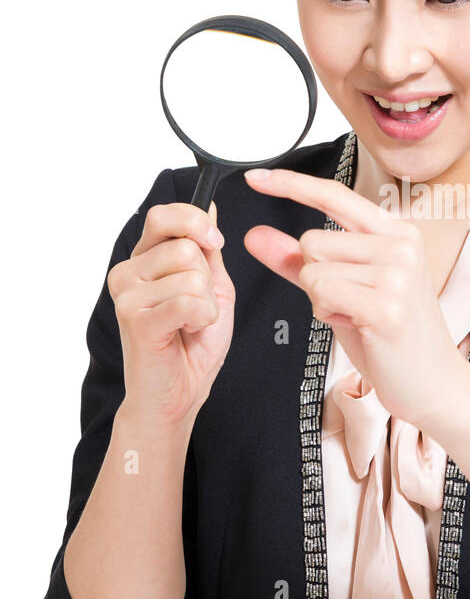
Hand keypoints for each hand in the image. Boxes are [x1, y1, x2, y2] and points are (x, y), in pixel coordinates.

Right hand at [109, 200, 235, 425]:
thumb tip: (209, 205)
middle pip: (186, 248)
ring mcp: (127, 295)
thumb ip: (208, 249)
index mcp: (144, 259)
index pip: (164, 215)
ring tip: (188, 324)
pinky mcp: (135, 319)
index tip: (214, 241)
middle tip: (194, 307)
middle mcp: (128, 272)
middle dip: (206, 280)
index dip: (195, 222)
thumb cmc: (192, 343)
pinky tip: (185, 332)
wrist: (179, 392)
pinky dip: (201, 319)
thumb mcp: (212, 286)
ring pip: (192, 276)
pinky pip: (188, 301)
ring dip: (206, 305)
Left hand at [242, 167, 462, 426]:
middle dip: (316, 278)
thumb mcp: (342, 291)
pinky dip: (328, 315)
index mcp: (396, 233)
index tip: (254, 177)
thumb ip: (298, 261)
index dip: (290, 184)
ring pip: (313, 269)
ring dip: (322, 301)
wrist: (433, 384)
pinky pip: (321, 294)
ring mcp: (396, 273)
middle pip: (312, 241)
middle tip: (352, 306)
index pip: (334, 195)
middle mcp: (400, 244)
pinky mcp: (386, 304)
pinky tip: (360, 328)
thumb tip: (255, 235)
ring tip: (358, 318)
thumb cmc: (391, 338)